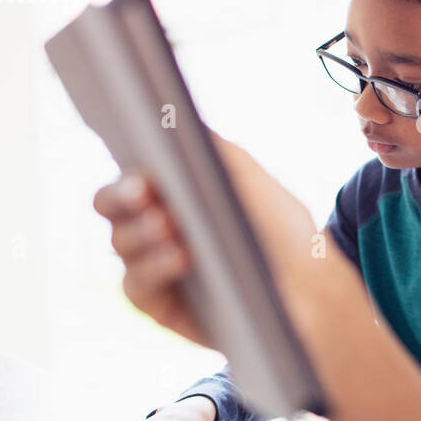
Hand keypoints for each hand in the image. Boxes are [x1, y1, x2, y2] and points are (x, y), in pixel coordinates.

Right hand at [94, 132, 363, 359]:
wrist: (311, 288)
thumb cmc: (281, 229)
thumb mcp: (249, 178)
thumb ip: (210, 146)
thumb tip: (170, 115)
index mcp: (170, 189)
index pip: (130, 172)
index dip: (127, 166)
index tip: (143, 167)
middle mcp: (153, 224)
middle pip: (109, 205)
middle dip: (120, 195)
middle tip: (143, 191)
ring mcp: (153, 265)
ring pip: (120, 242)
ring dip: (141, 231)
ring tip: (169, 225)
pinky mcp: (159, 305)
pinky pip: (136, 285)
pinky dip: (153, 267)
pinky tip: (179, 257)